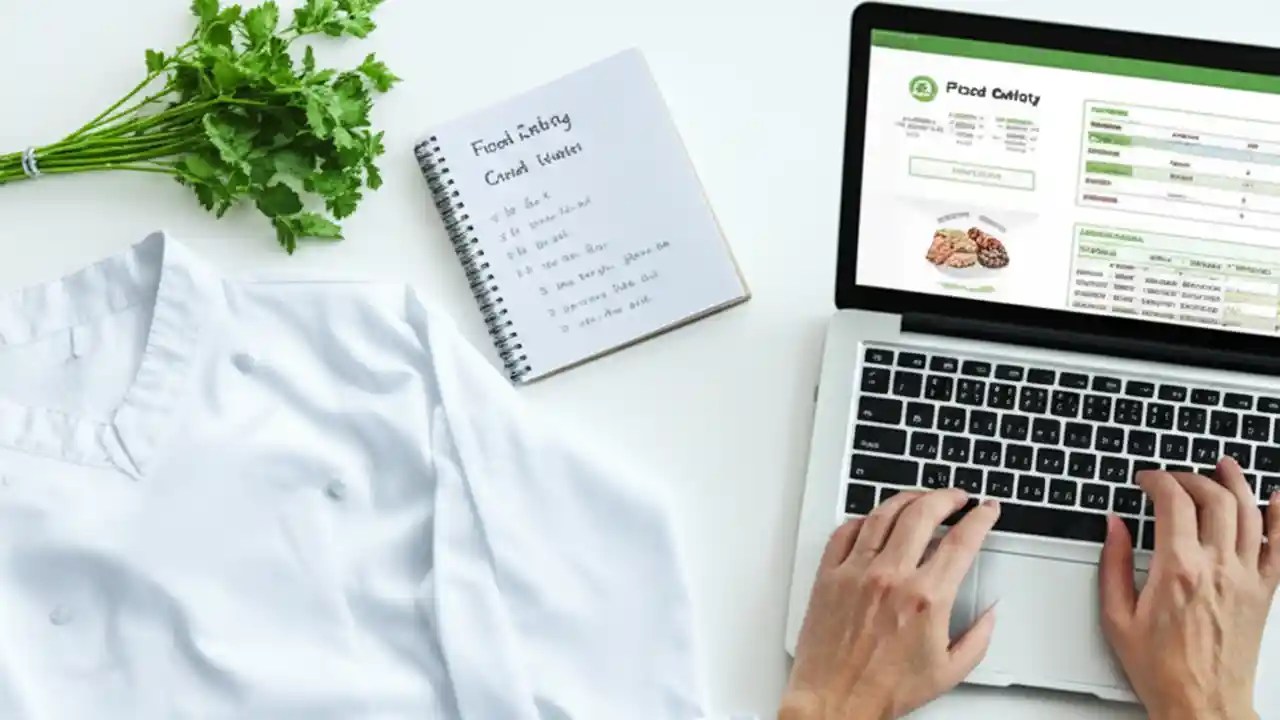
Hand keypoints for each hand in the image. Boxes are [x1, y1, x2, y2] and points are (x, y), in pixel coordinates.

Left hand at [780, 490, 1000, 719]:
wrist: (834, 701)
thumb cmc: (884, 690)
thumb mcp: (949, 672)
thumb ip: (978, 638)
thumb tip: (990, 612)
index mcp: (925, 599)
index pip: (961, 541)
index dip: (980, 518)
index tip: (986, 509)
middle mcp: (891, 577)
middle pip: (923, 513)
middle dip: (946, 497)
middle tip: (956, 497)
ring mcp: (857, 572)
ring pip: (884, 515)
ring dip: (907, 499)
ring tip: (920, 499)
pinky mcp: (829, 575)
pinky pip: (846, 531)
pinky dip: (864, 519)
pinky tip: (875, 520)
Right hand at [1100, 457, 1279, 719]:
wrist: (1203, 704)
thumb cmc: (1161, 668)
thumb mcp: (1116, 616)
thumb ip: (1113, 564)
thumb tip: (1113, 526)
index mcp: (1176, 570)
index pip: (1173, 501)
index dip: (1158, 480)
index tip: (1146, 480)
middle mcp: (1216, 568)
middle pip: (1213, 498)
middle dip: (1192, 477)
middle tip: (1175, 478)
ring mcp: (1245, 578)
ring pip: (1249, 512)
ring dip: (1237, 483)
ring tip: (1225, 467)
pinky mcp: (1264, 593)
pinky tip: (1278, 500)